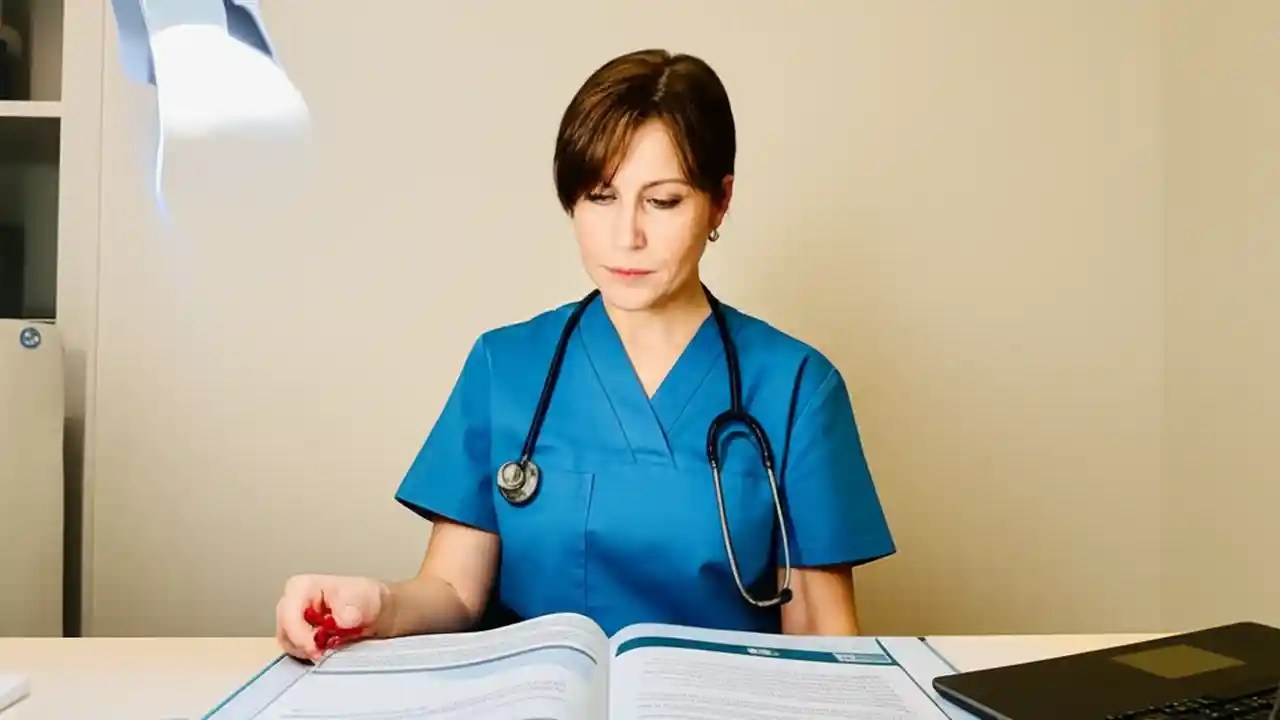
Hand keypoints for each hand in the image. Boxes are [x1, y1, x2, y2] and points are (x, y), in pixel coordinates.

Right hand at [275, 574, 390, 661]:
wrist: (372, 609)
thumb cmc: (364, 599)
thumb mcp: (363, 599)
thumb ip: (350, 610)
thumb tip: (341, 620)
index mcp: (301, 586)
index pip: (289, 615)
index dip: (300, 636)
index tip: (316, 649)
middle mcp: (290, 602)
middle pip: (285, 632)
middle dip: (304, 646)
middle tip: (325, 653)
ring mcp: (290, 619)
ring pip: (288, 644)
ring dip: (307, 651)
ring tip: (330, 648)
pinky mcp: (294, 635)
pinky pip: (294, 650)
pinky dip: (308, 654)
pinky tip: (325, 650)